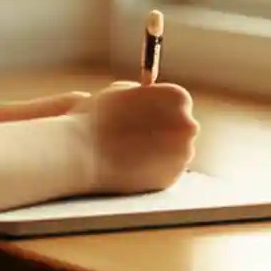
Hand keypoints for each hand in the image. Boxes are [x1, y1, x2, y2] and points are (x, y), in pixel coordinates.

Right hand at [72, 81, 198, 194]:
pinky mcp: (172, 178)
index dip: (159, 110)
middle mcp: (188, 126)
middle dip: (163, 132)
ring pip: (174, 152)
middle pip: (181, 127)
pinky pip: (165, 172)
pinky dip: (152, 170)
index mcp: (179, 98)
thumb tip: (152, 99)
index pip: (178, 102)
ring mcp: (183, 154)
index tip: (144, 116)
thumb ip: (143, 94)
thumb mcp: (122, 91)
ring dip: (158, 152)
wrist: (82, 153)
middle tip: (138, 136)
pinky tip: (132, 166)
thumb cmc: (96, 118)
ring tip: (130, 151)